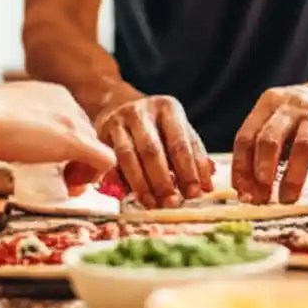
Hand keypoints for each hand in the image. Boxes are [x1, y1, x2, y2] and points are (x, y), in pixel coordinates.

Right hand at [0, 81, 115, 188]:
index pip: (69, 121)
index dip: (65, 147)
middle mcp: (64, 102)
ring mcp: (71, 120)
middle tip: (61, 180)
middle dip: (76, 160)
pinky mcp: (75, 139)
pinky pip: (104, 159)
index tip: (51, 164)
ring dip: (83, 171)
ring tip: (65, 186)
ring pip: (95, 148)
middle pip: (85, 134)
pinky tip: (75, 187)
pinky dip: (95, 176)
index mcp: (46, 95)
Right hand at [93, 95, 212, 208]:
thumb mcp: (179, 131)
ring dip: (141, 185)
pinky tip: (128, 195)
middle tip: (172, 203)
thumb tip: (207, 186)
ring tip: (153, 204)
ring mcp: (118, 120)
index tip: (194, 193)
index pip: (180, 143)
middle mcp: (142, 111)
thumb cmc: (158, 125)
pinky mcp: (101, 133)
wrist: (120, 104)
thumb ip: (195, 156)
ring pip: (128, 157)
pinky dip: (119, 180)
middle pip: (152, 151)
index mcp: (168, 108)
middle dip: (163, 181)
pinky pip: (110, 161)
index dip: (188, 171)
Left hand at [232, 81, 307, 204]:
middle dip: (262, 171)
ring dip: (293, 175)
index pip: (246, 137)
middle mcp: (291, 106)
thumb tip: (247, 192)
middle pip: (270, 139)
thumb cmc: (305, 114)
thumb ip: (263, 148)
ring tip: (287, 198)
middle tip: (262, 198)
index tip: (244, 194)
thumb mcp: (280, 118)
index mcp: (269, 103)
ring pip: (302, 144)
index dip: (241, 168)